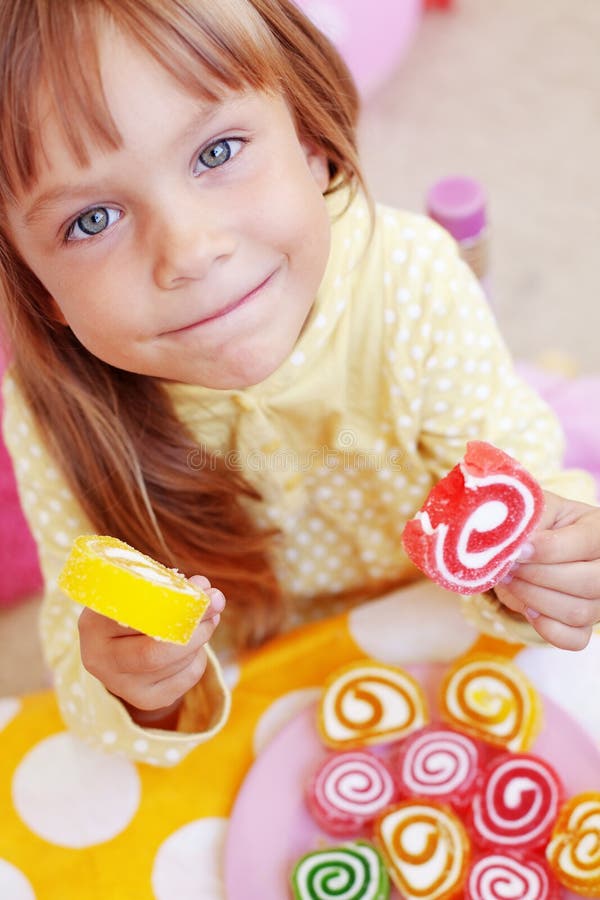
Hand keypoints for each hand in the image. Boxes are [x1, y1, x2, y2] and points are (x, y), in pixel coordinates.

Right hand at [78, 575, 224, 725]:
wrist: (121, 646)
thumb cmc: (134, 608)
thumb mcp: (144, 590)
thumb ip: (174, 587)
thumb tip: (209, 594)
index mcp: (93, 623)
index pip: (132, 614)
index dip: (171, 601)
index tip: (200, 588)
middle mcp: (100, 658)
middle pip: (153, 652)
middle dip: (193, 627)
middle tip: (214, 606)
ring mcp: (120, 684)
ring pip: (173, 664)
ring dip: (200, 639)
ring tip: (208, 620)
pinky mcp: (144, 699)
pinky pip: (185, 678)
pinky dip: (198, 657)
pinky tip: (194, 645)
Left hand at [494, 491, 599, 649]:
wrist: (526, 550)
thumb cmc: (534, 525)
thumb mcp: (532, 511)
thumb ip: (528, 522)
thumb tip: (516, 545)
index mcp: (598, 530)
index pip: (585, 543)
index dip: (549, 550)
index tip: (518, 550)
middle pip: (588, 583)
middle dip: (538, 576)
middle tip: (509, 566)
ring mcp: (599, 600)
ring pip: (578, 612)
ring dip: (534, 598)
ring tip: (511, 580)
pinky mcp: (584, 626)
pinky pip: (573, 639)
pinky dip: (545, 627)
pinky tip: (526, 607)